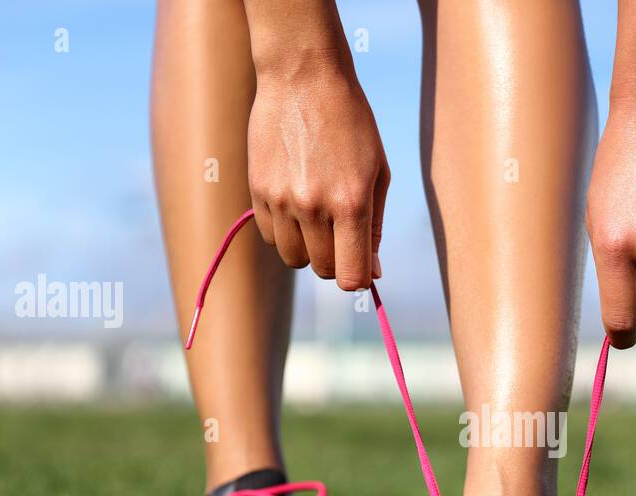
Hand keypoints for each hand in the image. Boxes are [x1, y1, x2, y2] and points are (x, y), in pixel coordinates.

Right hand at [248, 57, 388, 290]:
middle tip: (342, 232)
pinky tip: (296, 204)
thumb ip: (374, 227)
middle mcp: (312, 206)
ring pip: (294, 258)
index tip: (362, 266)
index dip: (359, 278)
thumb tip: (373, 272)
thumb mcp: (377, 172)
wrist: (303, 77)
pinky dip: (285, 232)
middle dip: (336, 261)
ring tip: (318, 217)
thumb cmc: (351, 123)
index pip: (350, 276)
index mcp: (350, 202)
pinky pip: (271, 237)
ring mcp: (281, 199)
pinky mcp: (257, 190)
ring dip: (309, 249)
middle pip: (323, 269)